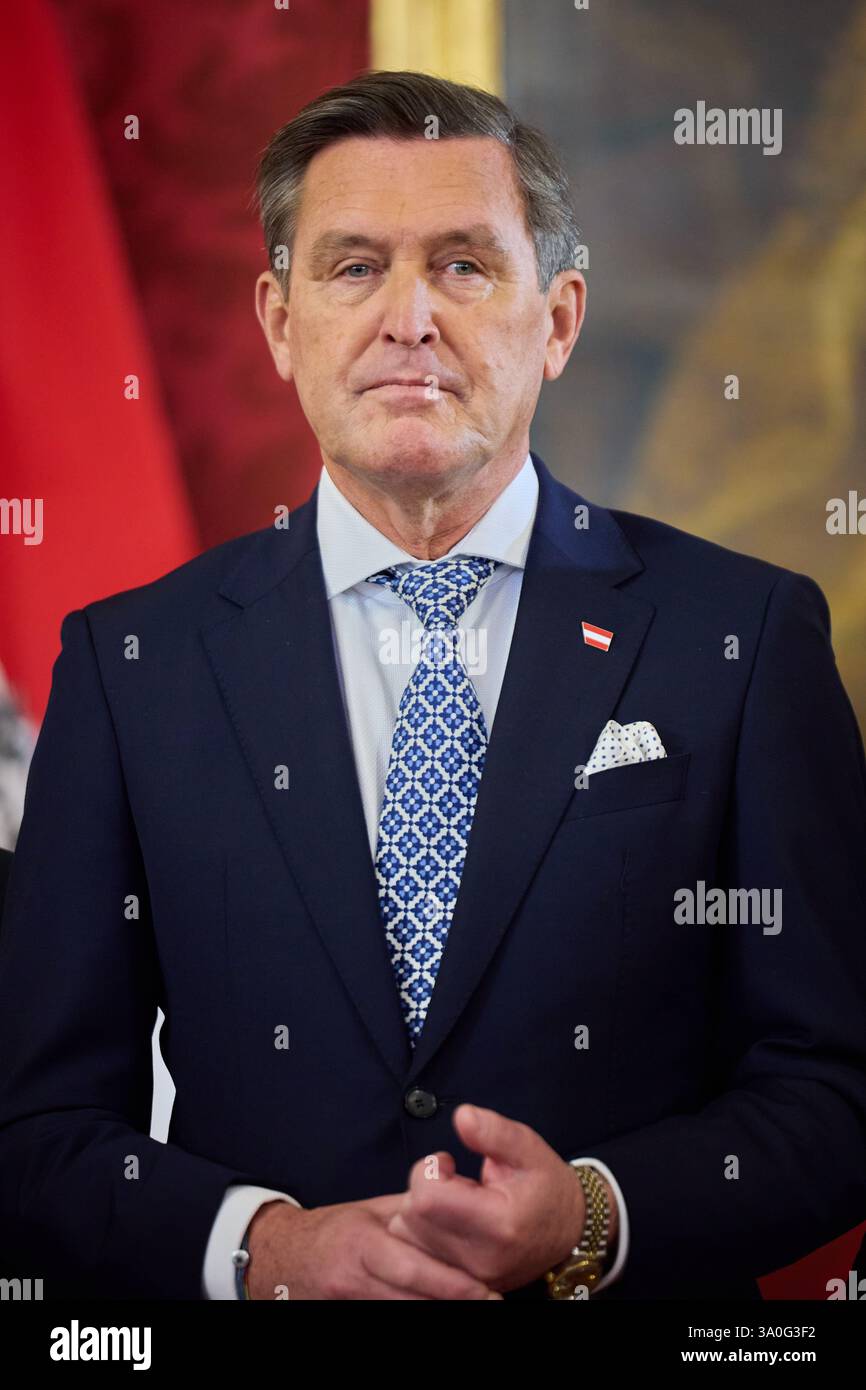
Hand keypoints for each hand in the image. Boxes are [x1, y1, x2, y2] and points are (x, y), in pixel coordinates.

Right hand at [245, 1191, 504, 1299]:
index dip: (453, 1285)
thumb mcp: (372, 1212)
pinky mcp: (348, 1316)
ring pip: (402, 1314)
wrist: (284, 1258)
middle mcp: (355, 1279)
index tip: (487, 1293)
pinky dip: (416, 1312)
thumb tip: (457, 1189)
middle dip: (454, 1305)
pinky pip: (387, 1318)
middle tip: (491, 1305)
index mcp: (363, 1244)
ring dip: (440, 1311)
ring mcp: (350, 1303)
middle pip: (412, 1301)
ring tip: (476, 1308)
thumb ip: (412, 1210)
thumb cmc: (336, 1230)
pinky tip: (441, 1308)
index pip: (413, 1269)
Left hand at [387, 1104, 616, 1292]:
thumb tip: (462, 1115)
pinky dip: (421, 1234)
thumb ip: (494, 1131)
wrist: (570, 1233)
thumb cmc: (546, 1186)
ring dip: (418, 1213)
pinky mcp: (461, 1288)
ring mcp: (469, 1278)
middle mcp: (480, 1259)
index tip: (448, 1163)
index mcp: (498, 1225)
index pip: (426, 1200)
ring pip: (407, 1239)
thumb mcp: (529, 1148)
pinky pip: (417, 1256)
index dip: (428, 1171)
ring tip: (452, 1202)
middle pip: (410, 1219)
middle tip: (453, 1181)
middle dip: (422, 1189)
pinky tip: (447, 1221)